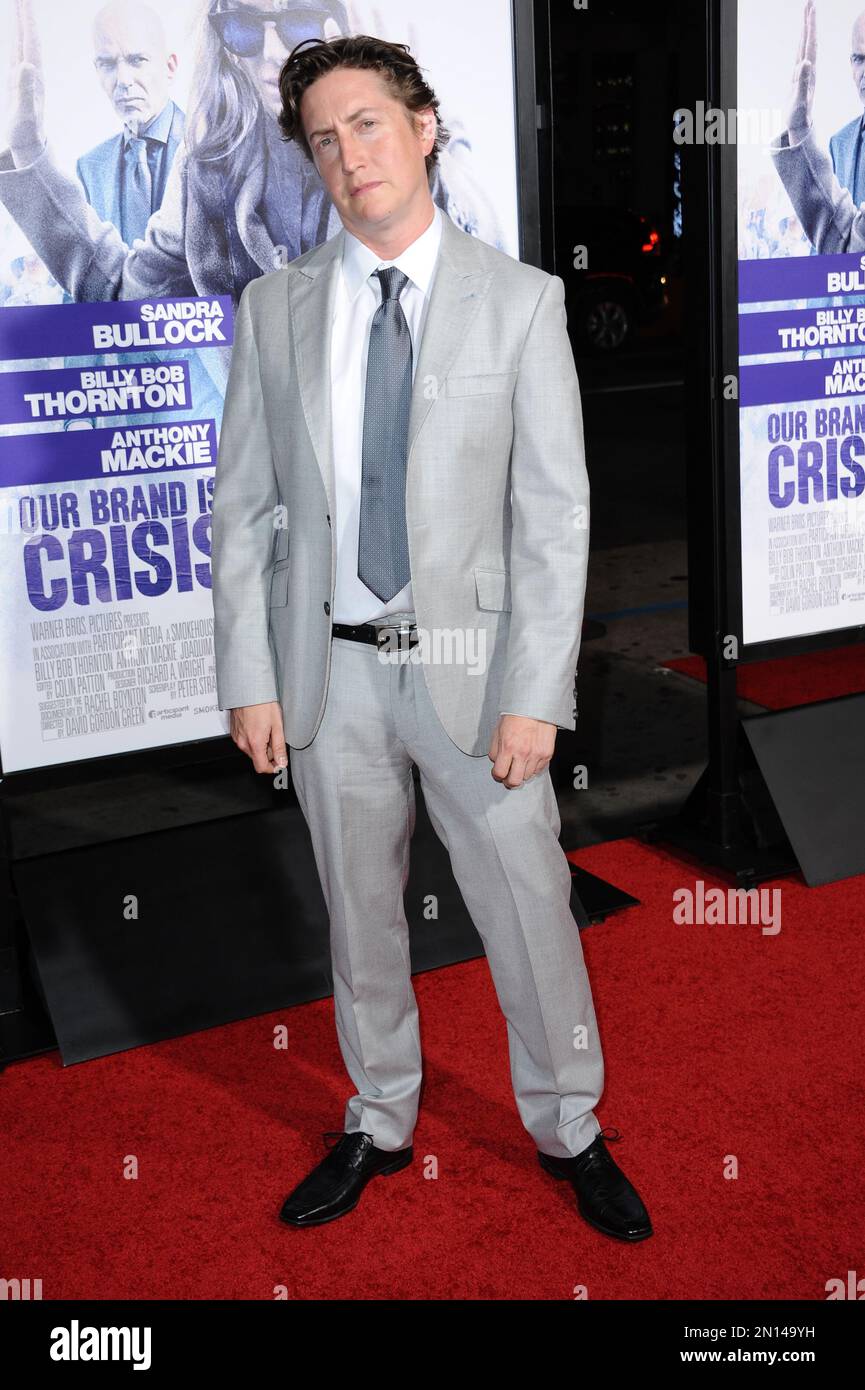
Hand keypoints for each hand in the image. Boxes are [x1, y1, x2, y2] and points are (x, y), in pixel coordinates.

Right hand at [6, 0, 45, 166]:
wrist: (31, 149)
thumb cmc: (27, 136)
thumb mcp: (25, 115)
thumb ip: (25, 91)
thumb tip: (27, 65)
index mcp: (32, 76)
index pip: (28, 40)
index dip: (26, 19)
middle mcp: (31, 72)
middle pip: (27, 35)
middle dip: (24, 13)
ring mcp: (24, 76)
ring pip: (22, 42)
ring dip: (21, 22)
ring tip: (20, 4)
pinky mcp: (18, 82)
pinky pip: (16, 52)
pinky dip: (15, 38)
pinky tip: (14, 32)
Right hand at [230, 701, 287, 773]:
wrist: (247, 689)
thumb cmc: (262, 703)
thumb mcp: (277, 725)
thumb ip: (279, 747)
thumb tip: (282, 762)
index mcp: (255, 743)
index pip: (262, 768)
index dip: (273, 768)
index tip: (279, 763)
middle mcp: (243, 743)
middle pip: (257, 759)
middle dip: (268, 753)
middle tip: (275, 737)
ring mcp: (237, 737)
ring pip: (251, 750)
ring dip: (261, 745)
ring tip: (267, 728)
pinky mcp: (234, 732)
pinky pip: (245, 742)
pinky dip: (253, 738)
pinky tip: (258, 726)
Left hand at [488, 714, 555, 788]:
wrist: (536, 705)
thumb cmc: (517, 714)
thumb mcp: (498, 730)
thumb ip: (495, 749)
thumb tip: (495, 762)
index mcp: (508, 747)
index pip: (499, 773)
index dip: (497, 776)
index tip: (498, 773)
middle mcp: (522, 753)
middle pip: (514, 781)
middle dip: (509, 781)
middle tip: (508, 776)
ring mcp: (536, 755)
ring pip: (527, 777)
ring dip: (522, 773)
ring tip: (520, 764)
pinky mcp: (547, 754)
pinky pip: (539, 770)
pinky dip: (533, 768)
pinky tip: (529, 760)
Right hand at [787, 0, 816, 145]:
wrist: (800, 127)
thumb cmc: (800, 118)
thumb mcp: (800, 102)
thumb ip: (803, 83)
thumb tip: (806, 63)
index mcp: (809, 71)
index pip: (810, 43)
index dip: (810, 26)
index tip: (811, 8)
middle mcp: (809, 68)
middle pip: (809, 39)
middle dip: (809, 20)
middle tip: (809, 2)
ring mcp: (804, 71)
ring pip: (805, 44)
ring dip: (806, 28)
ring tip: (807, 12)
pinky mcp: (799, 76)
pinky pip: (801, 53)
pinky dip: (801, 41)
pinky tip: (802, 36)